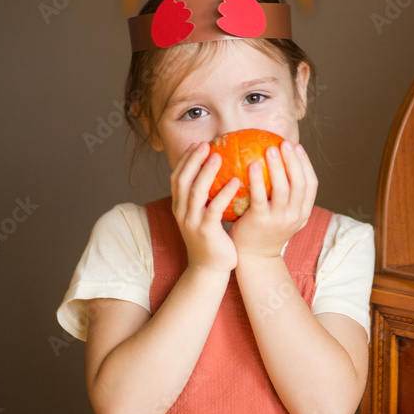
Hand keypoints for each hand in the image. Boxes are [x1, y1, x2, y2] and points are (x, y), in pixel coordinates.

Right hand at [170, 142, 239, 271]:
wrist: (210, 269)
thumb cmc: (212, 240)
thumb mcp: (205, 216)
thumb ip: (208, 198)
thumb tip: (223, 174)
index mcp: (180, 207)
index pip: (177, 178)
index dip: (186, 160)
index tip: (198, 144)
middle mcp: (182, 212)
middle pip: (182, 180)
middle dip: (193, 160)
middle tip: (206, 144)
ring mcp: (191, 222)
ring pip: (195, 192)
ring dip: (206, 172)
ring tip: (218, 156)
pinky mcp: (205, 231)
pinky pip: (214, 208)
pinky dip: (223, 193)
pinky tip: (235, 181)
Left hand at [230, 141, 317, 258]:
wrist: (253, 257)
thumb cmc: (264, 229)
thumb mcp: (282, 214)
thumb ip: (284, 194)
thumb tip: (278, 162)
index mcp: (303, 213)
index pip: (311, 184)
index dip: (306, 164)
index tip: (297, 147)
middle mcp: (295, 216)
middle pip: (299, 184)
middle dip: (294, 161)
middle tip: (285, 143)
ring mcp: (279, 220)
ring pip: (283, 189)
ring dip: (278, 167)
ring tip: (270, 149)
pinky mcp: (261, 222)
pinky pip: (260, 197)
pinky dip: (258, 180)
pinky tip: (251, 165)